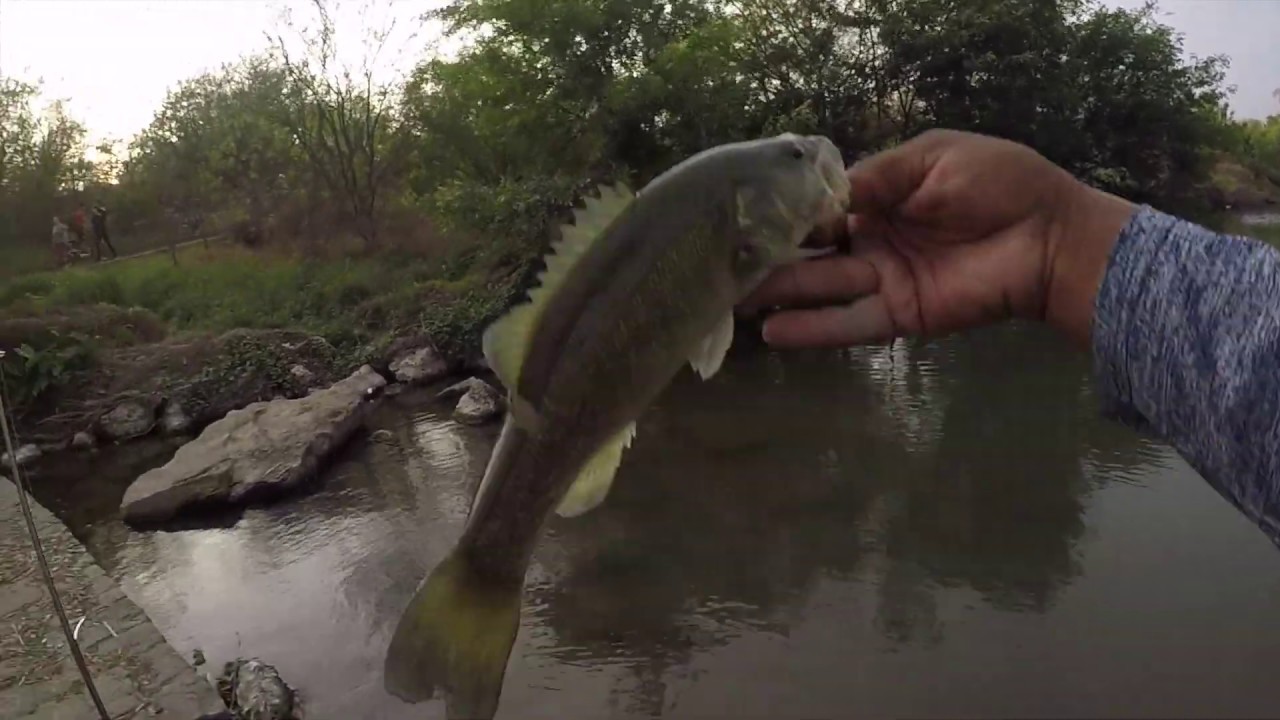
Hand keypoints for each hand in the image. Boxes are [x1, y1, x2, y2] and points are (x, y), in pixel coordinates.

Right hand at [743, 129, 1136, 348]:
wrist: (1051, 237)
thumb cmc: (1000, 184)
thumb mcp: (933, 158)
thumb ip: (876, 176)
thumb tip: (823, 196)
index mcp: (883, 196)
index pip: (823, 208)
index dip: (790, 213)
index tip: (750, 219)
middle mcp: (874, 239)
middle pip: (813, 251)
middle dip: (772, 257)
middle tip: (723, 266)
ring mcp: (885, 279)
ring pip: (822, 287)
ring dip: (779, 294)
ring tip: (733, 302)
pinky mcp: (900, 315)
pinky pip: (850, 322)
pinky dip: (813, 327)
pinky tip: (772, 330)